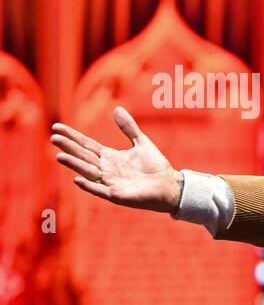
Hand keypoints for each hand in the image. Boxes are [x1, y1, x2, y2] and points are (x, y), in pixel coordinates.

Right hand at [49, 106, 182, 213]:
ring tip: (59, 156)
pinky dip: (89, 185)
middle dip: (69, 147)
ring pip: (88, 171)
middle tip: (53, 138)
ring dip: (74, 164)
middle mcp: (106, 169)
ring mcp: (110, 182)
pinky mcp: (116, 195)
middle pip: (83, 156)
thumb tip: (117, 109)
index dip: (72, 136)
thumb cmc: (155, 166)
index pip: (86, 145)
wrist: (170, 185)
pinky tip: (77, 179)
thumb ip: (128, 128)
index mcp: (110, 157)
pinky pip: (100, 190)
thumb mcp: (141, 142)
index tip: (57, 127)